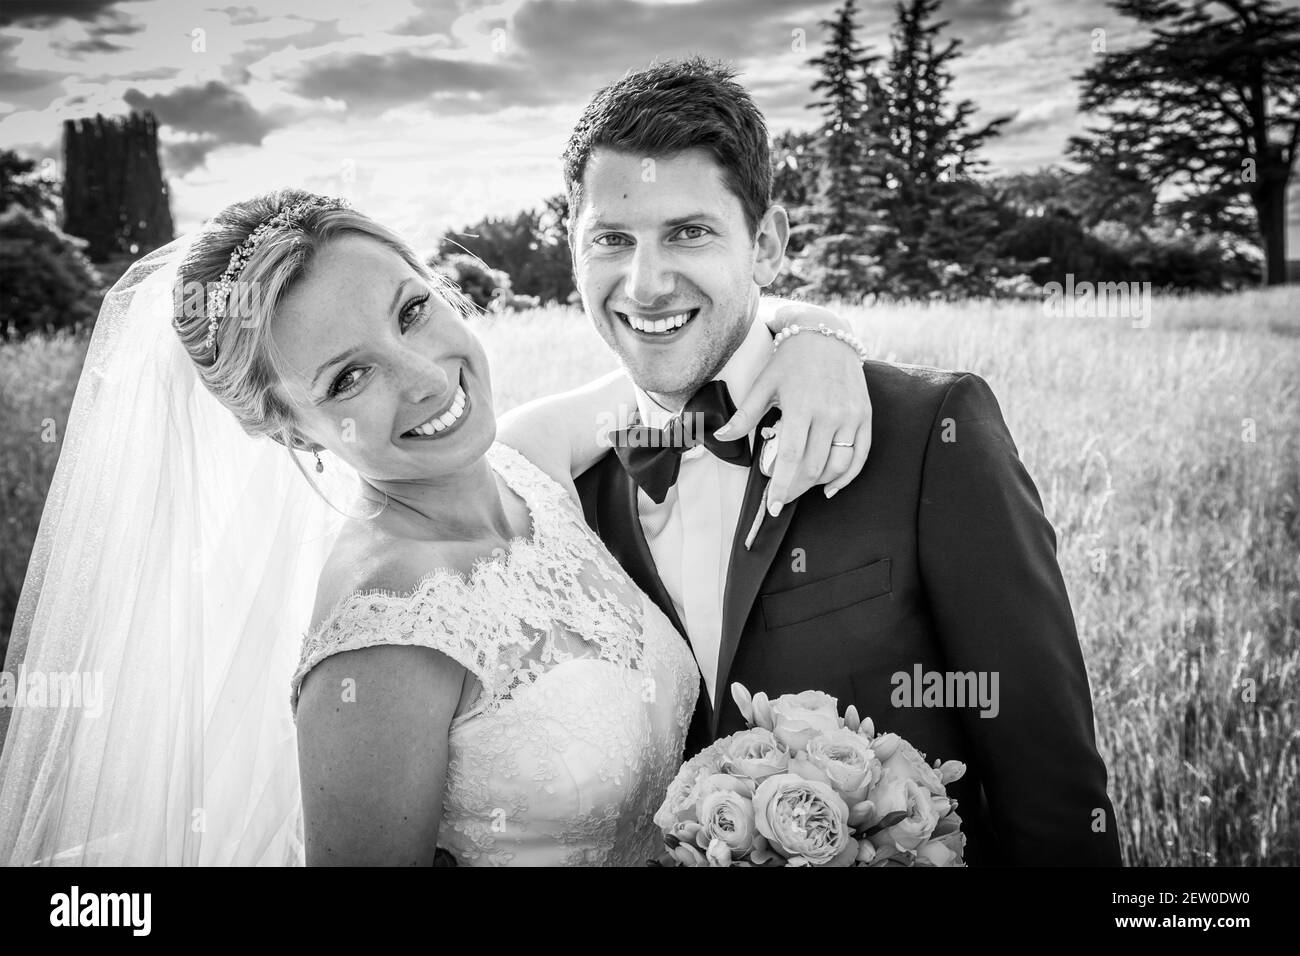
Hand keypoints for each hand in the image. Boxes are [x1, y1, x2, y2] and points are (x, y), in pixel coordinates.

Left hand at [715, 305, 870, 512]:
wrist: (827, 336)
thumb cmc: (789, 361)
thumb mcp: (763, 385)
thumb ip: (744, 415)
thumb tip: (719, 436)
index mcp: (800, 406)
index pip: (790, 457)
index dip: (781, 485)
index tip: (772, 506)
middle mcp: (829, 413)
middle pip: (813, 466)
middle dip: (796, 488)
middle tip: (782, 497)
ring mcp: (850, 416)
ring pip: (838, 465)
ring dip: (819, 483)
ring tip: (801, 486)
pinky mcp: (865, 416)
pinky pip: (860, 455)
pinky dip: (847, 477)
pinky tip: (830, 488)